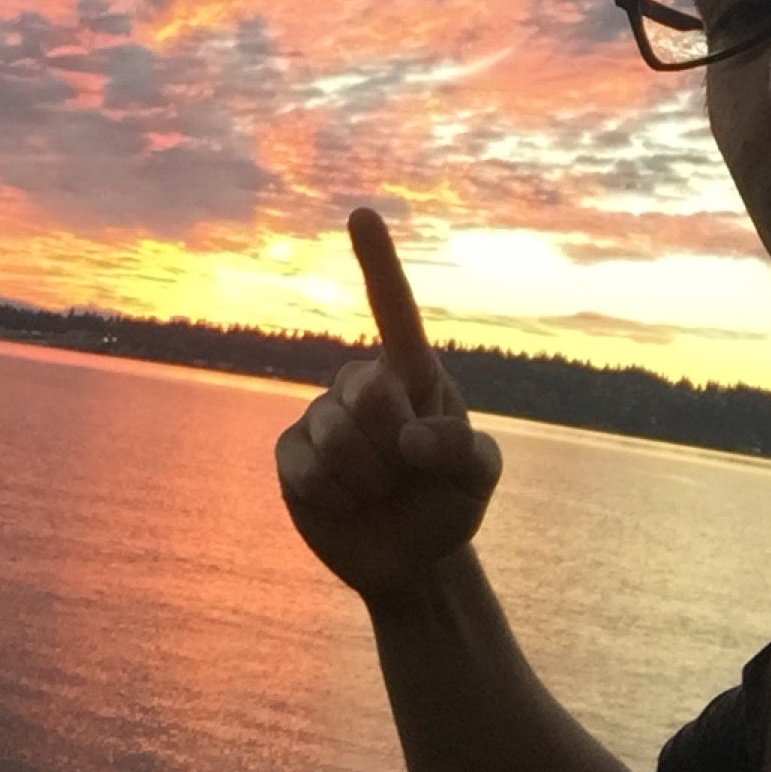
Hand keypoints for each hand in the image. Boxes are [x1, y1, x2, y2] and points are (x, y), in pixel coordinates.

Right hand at [275, 207, 501, 600]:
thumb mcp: (479, 477)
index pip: (392, 310)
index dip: (376, 262)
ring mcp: (321, 415)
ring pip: (336, 437)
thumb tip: (410, 441)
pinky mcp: (290, 453)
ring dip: (367, 481)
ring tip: (377, 493)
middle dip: (394, 445)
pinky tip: (344, 504)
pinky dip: (334, 499)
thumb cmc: (449, 502)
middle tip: (406, 474)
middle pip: (369, 394)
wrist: (410, 557)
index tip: (361, 214)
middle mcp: (362, 383)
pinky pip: (306, 470)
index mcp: (412, 373)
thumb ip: (464, 451)